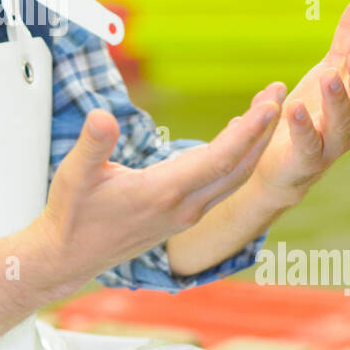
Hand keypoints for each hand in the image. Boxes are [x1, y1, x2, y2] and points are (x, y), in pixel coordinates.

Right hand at [35, 92, 281, 293]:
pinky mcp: (182, 216)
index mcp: (162, 194)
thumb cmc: (71, 215)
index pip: (219, 160)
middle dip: (265, 130)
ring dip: (256, 143)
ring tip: (267, 106)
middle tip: (280, 92)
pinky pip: (222, 184)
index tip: (270, 104)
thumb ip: (93, 145)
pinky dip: (238, 157)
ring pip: (235, 177)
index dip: (248, 132)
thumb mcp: (73, 176)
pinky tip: (238, 136)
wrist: (69, 258)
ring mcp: (186, 214)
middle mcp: (183, 207)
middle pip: (240, 168)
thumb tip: (102, 117)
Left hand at [249, 0, 349, 204]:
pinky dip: (302, 126)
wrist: (280, 163)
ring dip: (336, 100)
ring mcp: (333, 145)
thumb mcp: (331, 66)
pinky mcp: (306, 160)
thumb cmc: (313, 111)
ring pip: (342, 124)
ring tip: (328, 75)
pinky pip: (307, 144)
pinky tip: (294, 106)